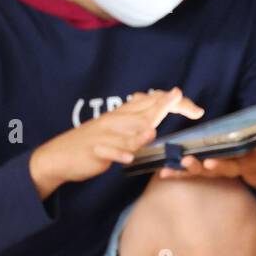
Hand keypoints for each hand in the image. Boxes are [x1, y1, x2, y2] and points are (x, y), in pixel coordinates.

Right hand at [29, 88, 203, 197]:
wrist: (59, 156)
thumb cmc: (93, 145)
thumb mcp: (118, 133)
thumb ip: (137, 127)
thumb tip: (155, 124)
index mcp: (123, 115)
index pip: (151, 103)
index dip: (172, 103)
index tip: (196, 109)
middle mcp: (116, 121)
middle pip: (143, 111)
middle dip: (163, 105)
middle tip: (181, 97)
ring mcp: (104, 136)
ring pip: (126, 131)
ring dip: (140, 130)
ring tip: (154, 129)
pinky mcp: (95, 151)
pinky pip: (108, 152)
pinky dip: (118, 154)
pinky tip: (128, 158)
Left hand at [158, 121, 255, 210]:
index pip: (246, 161)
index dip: (230, 162)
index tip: (214, 161)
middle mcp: (242, 168)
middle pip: (221, 168)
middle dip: (203, 167)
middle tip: (192, 163)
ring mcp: (227, 172)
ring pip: (205, 173)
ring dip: (188, 170)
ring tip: (172, 166)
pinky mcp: (214, 171)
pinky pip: (195, 172)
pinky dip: (180, 170)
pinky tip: (163, 168)